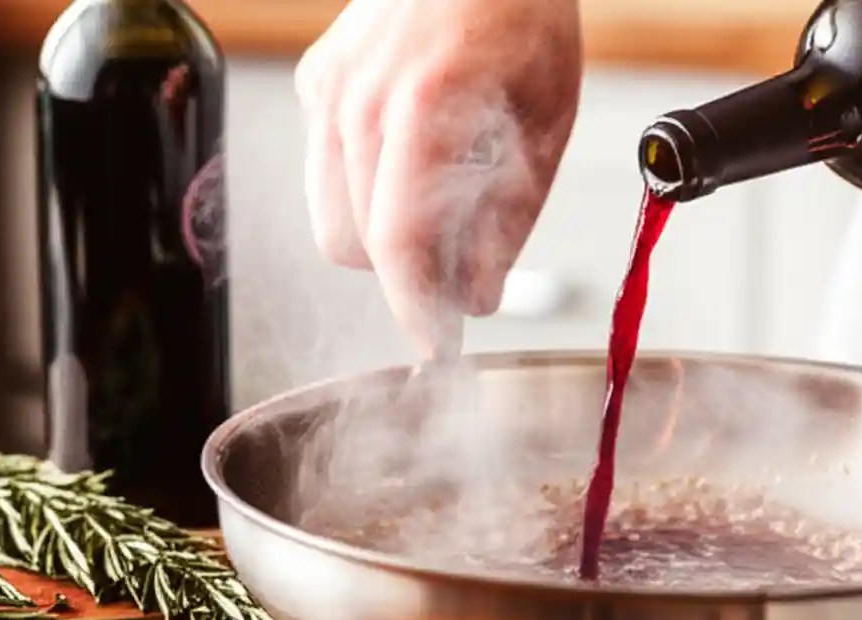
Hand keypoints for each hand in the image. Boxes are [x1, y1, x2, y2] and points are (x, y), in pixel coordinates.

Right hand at [295, 0, 582, 358]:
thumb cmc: (521, 19)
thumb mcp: (544, 125)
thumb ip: (507, 220)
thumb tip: (476, 297)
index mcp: (426, 108)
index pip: (400, 245)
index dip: (418, 310)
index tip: (439, 345)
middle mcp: (360, 100)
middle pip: (355, 247)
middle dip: (406, 278)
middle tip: (459, 278)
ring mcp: (328, 90)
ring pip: (332, 221)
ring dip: (382, 242)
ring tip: (444, 216)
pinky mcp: (316, 84)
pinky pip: (325, 177)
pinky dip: (365, 197)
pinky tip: (412, 169)